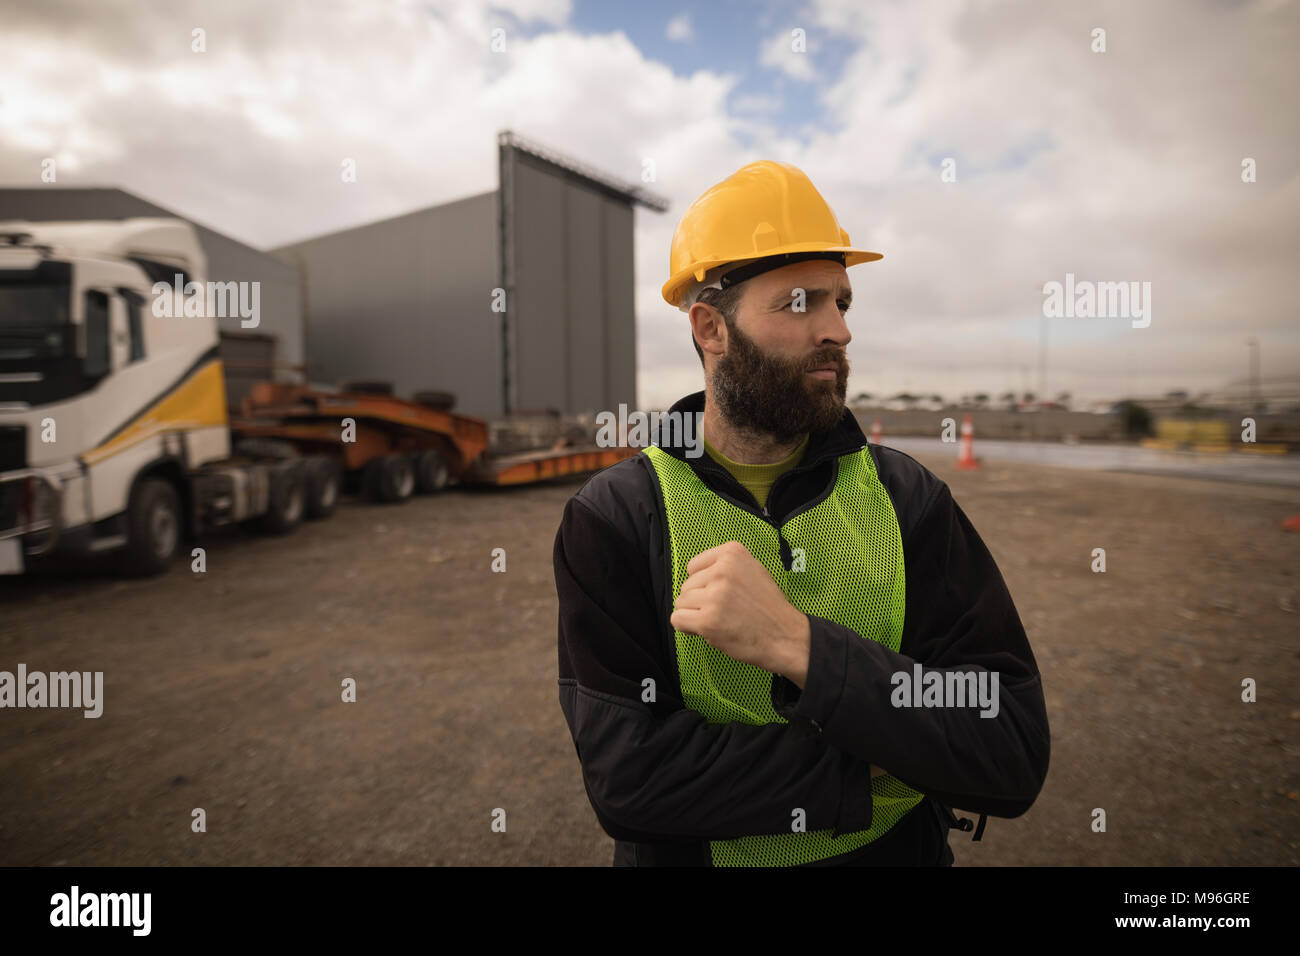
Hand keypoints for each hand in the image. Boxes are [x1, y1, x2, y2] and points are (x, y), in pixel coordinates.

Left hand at [669, 540, 810, 683]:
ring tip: (720, 619)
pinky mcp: (708, 620)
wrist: (785, 636)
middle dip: (700, 600)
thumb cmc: (768, 607)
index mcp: (732, 553)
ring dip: (695, 615)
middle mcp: (722, 570)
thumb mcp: (752, 569)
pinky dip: (688, 627)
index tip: (719, 592)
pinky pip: (677, 619)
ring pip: (681, 603)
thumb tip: (695, 574)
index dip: (703, 583)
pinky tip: (708, 629)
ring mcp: (715, 595)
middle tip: (724, 610)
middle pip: (686, 585)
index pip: (693, 566)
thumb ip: (725, 567)